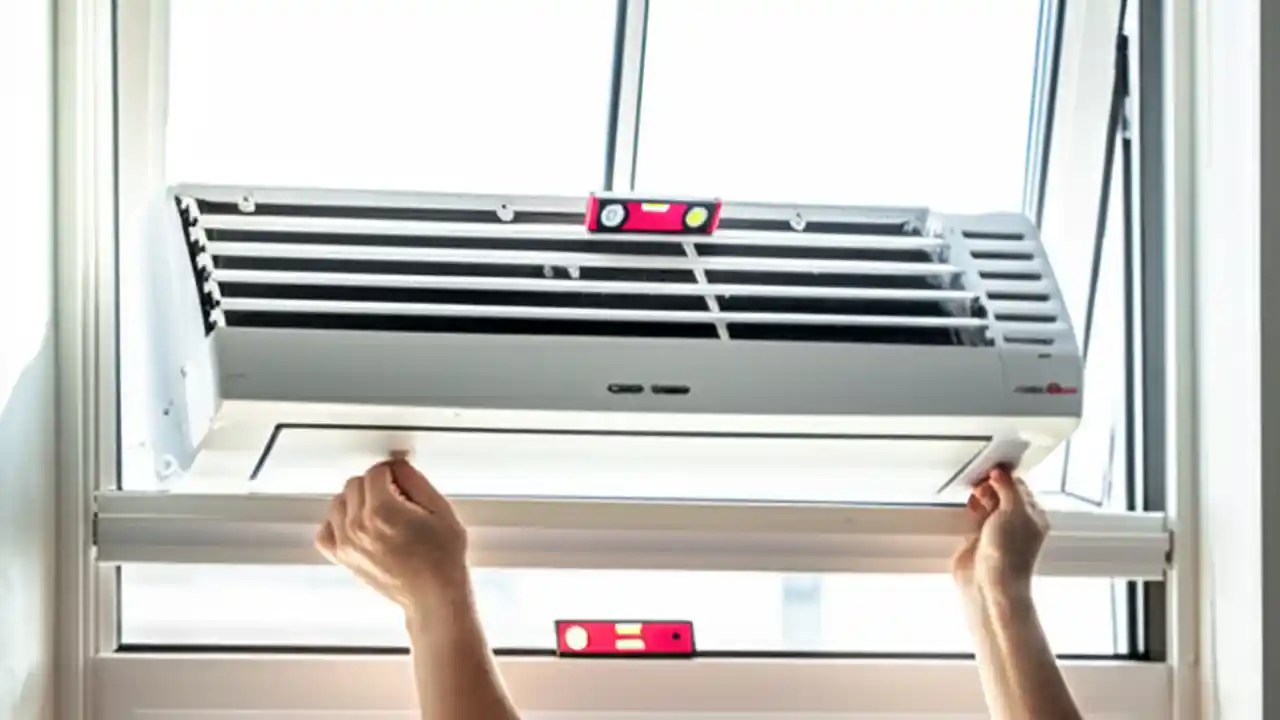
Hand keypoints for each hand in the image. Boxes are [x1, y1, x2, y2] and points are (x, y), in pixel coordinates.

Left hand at [316, 458, 468, 612]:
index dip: (392, 471)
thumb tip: (398, 466)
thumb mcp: (440, 510)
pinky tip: (357, 525)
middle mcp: (358, 526)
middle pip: (355, 484)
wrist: (433, 595)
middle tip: (396, 497)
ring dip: (356, 501)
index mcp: (382, 510)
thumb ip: (415, 481)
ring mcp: (347, 543)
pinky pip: (326, 530)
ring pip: (338, 502)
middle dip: (375, 485)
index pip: (376, 471)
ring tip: (379, 512)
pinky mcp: (343, 558)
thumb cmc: (442, 559)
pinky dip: (337, 523)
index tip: (401, 479)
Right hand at [952, 467, 1048, 596]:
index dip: (1006, 477)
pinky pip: (974, 518)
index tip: (992, 469)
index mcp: (1032, 516)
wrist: (989, 585)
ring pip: (987, 504)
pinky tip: (969, 506)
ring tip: (975, 495)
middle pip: (1002, 494)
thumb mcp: (1013, 511)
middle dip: (991, 485)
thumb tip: (1000, 472)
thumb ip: (1007, 488)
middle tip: (982, 482)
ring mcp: (996, 531)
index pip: (1020, 487)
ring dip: (980, 496)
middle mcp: (1015, 523)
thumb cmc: (1009, 553)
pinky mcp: (978, 539)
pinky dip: (971, 510)